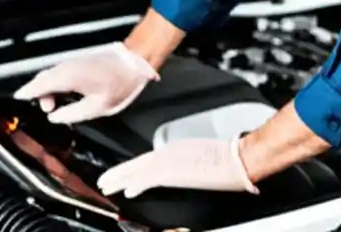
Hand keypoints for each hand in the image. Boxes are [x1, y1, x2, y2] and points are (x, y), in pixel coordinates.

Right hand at [12, 42, 158, 123]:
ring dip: (49, 89)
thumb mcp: (97, 107)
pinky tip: (66, 94)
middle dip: (39, 94)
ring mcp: (72, 62)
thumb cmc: (120, 82)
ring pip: (51, 75)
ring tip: (57, 105)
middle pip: (42, 79)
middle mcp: (66, 66)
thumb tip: (56, 118)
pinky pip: (60, 72)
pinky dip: (57, 83)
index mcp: (67, 77)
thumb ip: (72, 114)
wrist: (135, 61)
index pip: (38, 85)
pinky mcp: (79, 61)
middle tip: (49, 110)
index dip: (27, 93)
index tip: (18, 98)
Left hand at [96, 138, 258, 197]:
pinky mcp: (170, 170)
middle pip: (137, 164)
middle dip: (119, 173)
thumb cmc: (227, 158)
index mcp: (174, 150)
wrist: (235, 159)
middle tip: (105, 180)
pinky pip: (146, 179)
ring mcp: (168, 161)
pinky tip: (126, 191)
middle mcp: (167, 153)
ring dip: (119, 179)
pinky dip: (135, 184)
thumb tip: (191, 171)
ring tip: (106, 185)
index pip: (147, 160)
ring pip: (136, 170)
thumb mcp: (203, 156)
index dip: (132, 168)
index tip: (122, 174)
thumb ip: (191, 163)